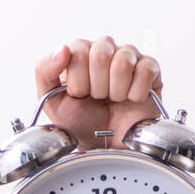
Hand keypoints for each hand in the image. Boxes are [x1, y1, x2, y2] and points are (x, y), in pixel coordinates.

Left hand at [34, 36, 162, 150]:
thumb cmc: (80, 120)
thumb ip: (44, 71)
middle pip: (100, 54)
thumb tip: (62, 49)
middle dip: (96, 87)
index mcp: (79, 52)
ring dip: (115, 92)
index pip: (77, 51)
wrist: (105, 144)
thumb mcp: (51, 99)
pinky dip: (135, 94)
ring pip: (122, 63)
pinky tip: (130, 99)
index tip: (79, 95)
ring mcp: (128, 56)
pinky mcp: (150, 67)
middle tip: (97, 99)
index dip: (78, 81)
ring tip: (113, 100)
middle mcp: (104, 49)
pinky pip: (144, 72)